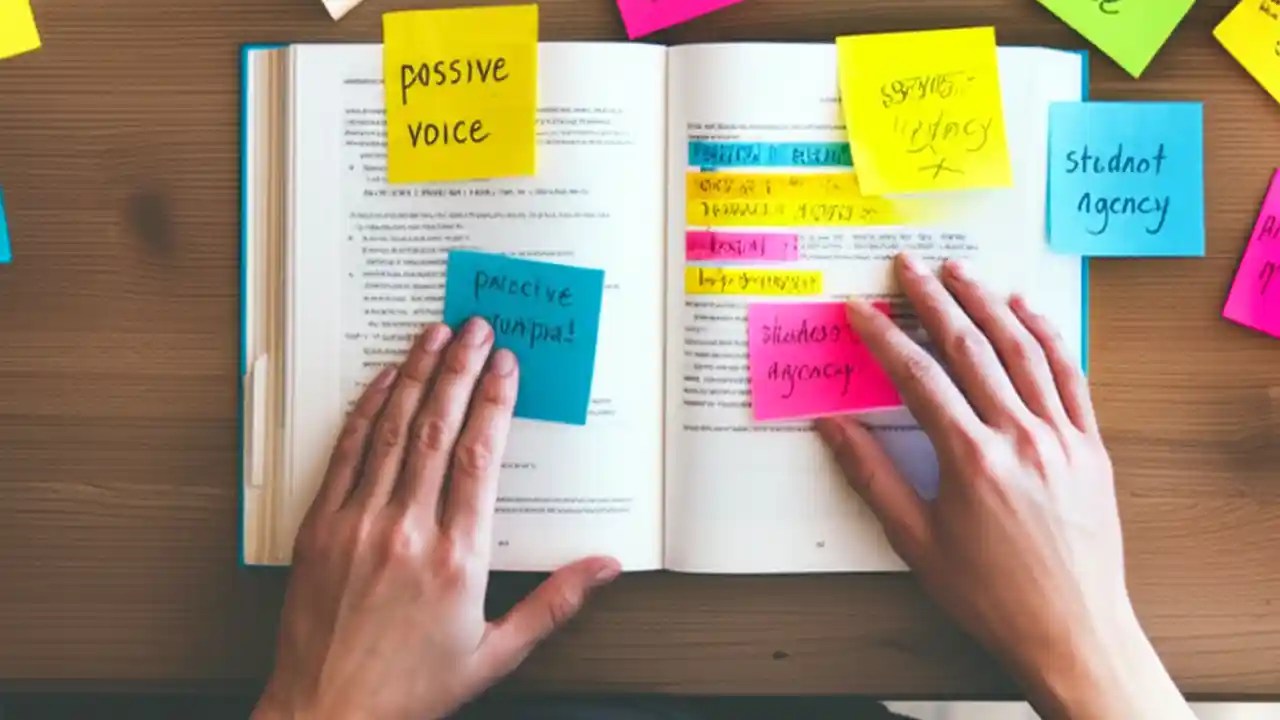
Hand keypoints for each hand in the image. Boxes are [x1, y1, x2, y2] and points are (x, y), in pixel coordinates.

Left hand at [253, 319, 620, 719]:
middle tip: (475, 327)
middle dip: (458, 369)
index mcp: (457, 559)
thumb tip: (604, 568)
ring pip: (392, 430)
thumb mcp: (495, 655)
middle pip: (437, 428)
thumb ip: (553, 604)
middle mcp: (408, 531)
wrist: (326, 715)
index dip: (495, 401)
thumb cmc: (409, 690)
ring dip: (415, 375)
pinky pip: (346, 454)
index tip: (505, 365)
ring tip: (433, 335)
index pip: (480, 457)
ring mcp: (358, 524)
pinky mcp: (320, 528)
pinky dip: (366, 411)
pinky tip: (382, 382)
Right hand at [817, 255, 1191, 719]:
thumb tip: (832, 427)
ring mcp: (1062, 437)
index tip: (859, 309)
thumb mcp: (916, 541)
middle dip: (933, 300)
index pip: (918, 376)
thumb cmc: (990, 596)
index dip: (883, 336)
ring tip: (961, 272)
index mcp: (972, 459)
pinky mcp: (1092, 447)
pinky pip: (1071, 375)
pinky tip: (1027, 311)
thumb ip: (871, 477)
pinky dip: (1048, 336)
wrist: (1071, 631)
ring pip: (1022, 350)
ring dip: (988, 303)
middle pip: (970, 347)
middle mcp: (1020, 437)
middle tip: (908, 266)